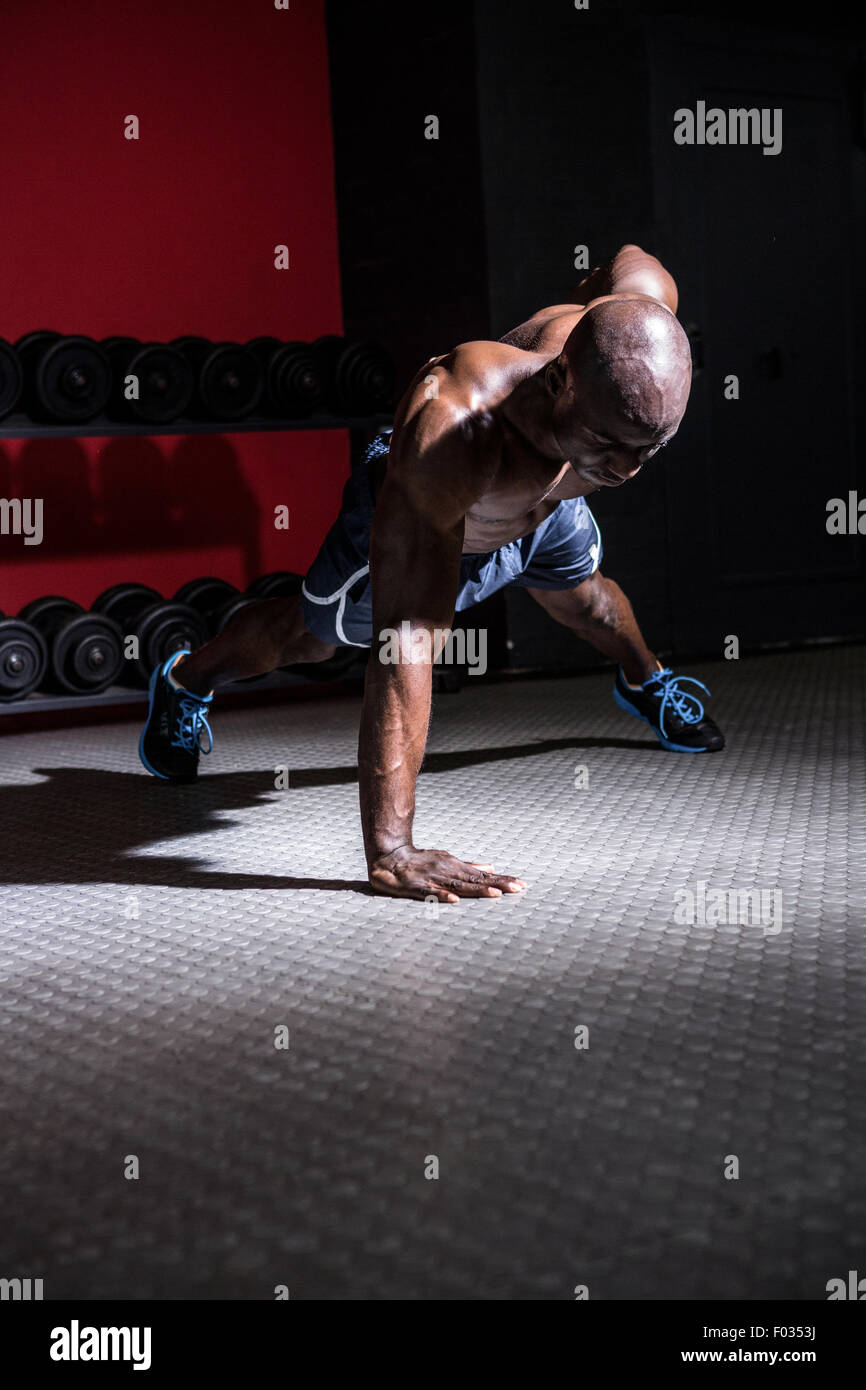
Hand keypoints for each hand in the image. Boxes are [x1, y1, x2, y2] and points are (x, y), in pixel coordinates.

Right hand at [369, 845, 526, 902]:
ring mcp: (432, 878)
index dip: (502, 879)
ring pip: (458, 885)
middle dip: (497, 884)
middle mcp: (447, 871)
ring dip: (476, 889)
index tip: (521, 884)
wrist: (389, 857)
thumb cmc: (421, 862)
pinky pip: (430, 892)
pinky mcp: (416, 886)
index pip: (483, 875)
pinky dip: (442, 895)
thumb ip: (468, 867)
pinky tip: (454, 900)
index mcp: (456, 866)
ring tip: (495, 894)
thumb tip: (490, 867)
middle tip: (518, 888)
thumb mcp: (447, 861)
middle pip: (475, 879)